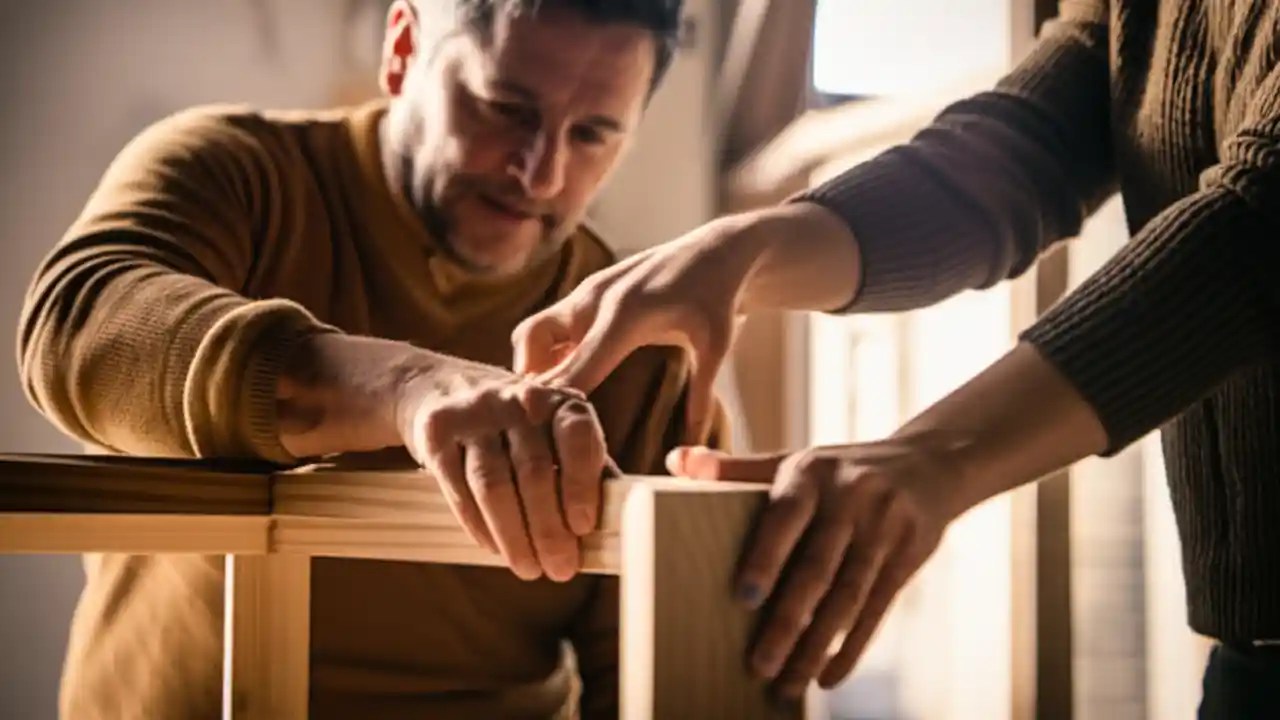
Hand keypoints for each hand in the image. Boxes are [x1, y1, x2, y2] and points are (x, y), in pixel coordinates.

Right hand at [396, 360, 607, 581]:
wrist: (442, 389)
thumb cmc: (518, 429)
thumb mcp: (556, 436)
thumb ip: (587, 472)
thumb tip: (620, 523)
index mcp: (558, 401)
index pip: (576, 436)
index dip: (581, 484)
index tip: (584, 528)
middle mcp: (517, 400)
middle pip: (534, 470)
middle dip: (549, 528)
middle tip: (560, 569)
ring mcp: (474, 413)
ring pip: (493, 483)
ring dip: (513, 535)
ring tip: (528, 570)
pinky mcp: (436, 431)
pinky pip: (458, 487)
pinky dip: (478, 525)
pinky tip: (494, 548)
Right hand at [512, 204, 859, 441]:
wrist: (720, 249)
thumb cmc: (720, 298)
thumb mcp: (716, 347)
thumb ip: (700, 397)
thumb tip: (691, 449)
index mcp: (626, 315)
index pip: (574, 368)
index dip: (554, 403)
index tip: (542, 436)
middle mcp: (597, 298)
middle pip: (533, 341)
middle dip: (529, 381)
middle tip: (541, 420)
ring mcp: (589, 291)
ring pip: (534, 331)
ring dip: (533, 365)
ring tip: (549, 404)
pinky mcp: (590, 292)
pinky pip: (551, 324)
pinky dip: (546, 352)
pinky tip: (562, 380)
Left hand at [667, 435, 967, 697]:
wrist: (929, 462)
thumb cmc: (840, 469)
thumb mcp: (795, 459)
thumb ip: (737, 468)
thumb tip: (673, 461)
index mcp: (812, 473)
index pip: (785, 517)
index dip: (766, 556)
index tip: (744, 598)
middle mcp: (850, 499)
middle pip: (817, 569)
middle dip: (788, 621)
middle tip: (759, 666)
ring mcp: (883, 529)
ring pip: (848, 597)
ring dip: (817, 646)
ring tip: (789, 684)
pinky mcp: (907, 557)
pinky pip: (877, 608)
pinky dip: (852, 646)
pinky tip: (829, 676)